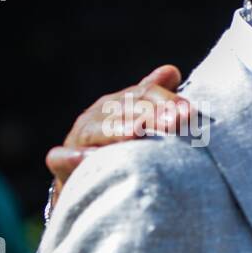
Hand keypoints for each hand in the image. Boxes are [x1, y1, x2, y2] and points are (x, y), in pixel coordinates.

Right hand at [47, 65, 186, 211]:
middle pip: (125, 110)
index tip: (190, 112)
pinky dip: (75, 157)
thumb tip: (171, 71)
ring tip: (138, 133)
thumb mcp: (138, 122)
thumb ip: (154, 99)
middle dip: (151, 116)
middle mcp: (97, 115)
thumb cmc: (121, 149)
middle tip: (174, 123)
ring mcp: (78, 137)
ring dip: (118, 131)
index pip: (145, 94)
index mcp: (118, 103)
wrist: (87, 181)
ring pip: (98, 130)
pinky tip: (91, 157)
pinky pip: (63, 157)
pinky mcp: (61, 160)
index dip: (168, 101)